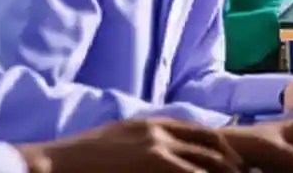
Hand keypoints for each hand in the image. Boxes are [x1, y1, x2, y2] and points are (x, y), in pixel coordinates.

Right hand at [17, 119, 239, 172]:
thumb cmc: (83, 159)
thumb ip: (150, 143)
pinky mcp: (153, 164)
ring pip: (208, 165)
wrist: (52, 164)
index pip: (207, 135)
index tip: (240, 170)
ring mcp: (158, 149)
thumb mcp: (122, 139)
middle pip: (215, 150)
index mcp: (156, 125)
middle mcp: (161, 133)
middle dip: (234, 168)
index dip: (228, 155)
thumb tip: (171, 156)